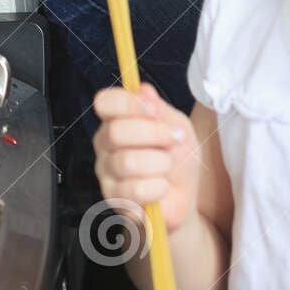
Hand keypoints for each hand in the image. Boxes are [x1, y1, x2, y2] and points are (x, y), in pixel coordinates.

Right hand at [92, 82, 198, 234]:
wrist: (184, 197)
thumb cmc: (178, 158)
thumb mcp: (178, 127)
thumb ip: (160, 109)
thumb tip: (143, 90)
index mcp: (116, 120)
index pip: (105, 102)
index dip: (129, 104)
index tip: (154, 112)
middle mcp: (105, 143)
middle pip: (116, 132)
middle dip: (154, 135)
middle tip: (174, 140)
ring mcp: (106, 172)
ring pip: (126, 161)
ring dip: (159, 163)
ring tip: (168, 168)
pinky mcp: (113, 199)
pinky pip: (133, 190)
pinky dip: (157, 188)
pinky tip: (161, 189)